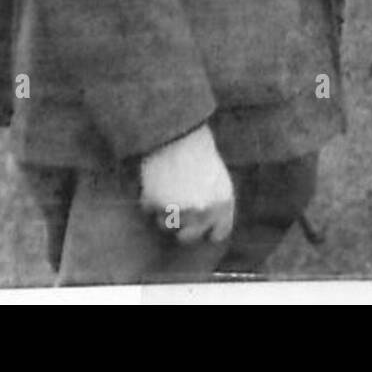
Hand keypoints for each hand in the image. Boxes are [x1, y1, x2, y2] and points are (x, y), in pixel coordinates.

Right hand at [139, 124, 234, 246]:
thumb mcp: (217, 178)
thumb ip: (214, 204)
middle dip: (180, 225)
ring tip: (167, 184)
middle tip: (175, 210)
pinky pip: (148, 209)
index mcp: (224, 204)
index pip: (218, 233)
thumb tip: (207, 228)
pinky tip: (156, 178)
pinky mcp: (157, 205)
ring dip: (162, 210)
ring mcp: (179, 210)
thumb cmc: (199, 151)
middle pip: (187, 237)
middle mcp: (204, 212)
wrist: (179, 133)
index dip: (207, 230)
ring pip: (164, 224)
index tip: (199, 224)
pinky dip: (148, 197)